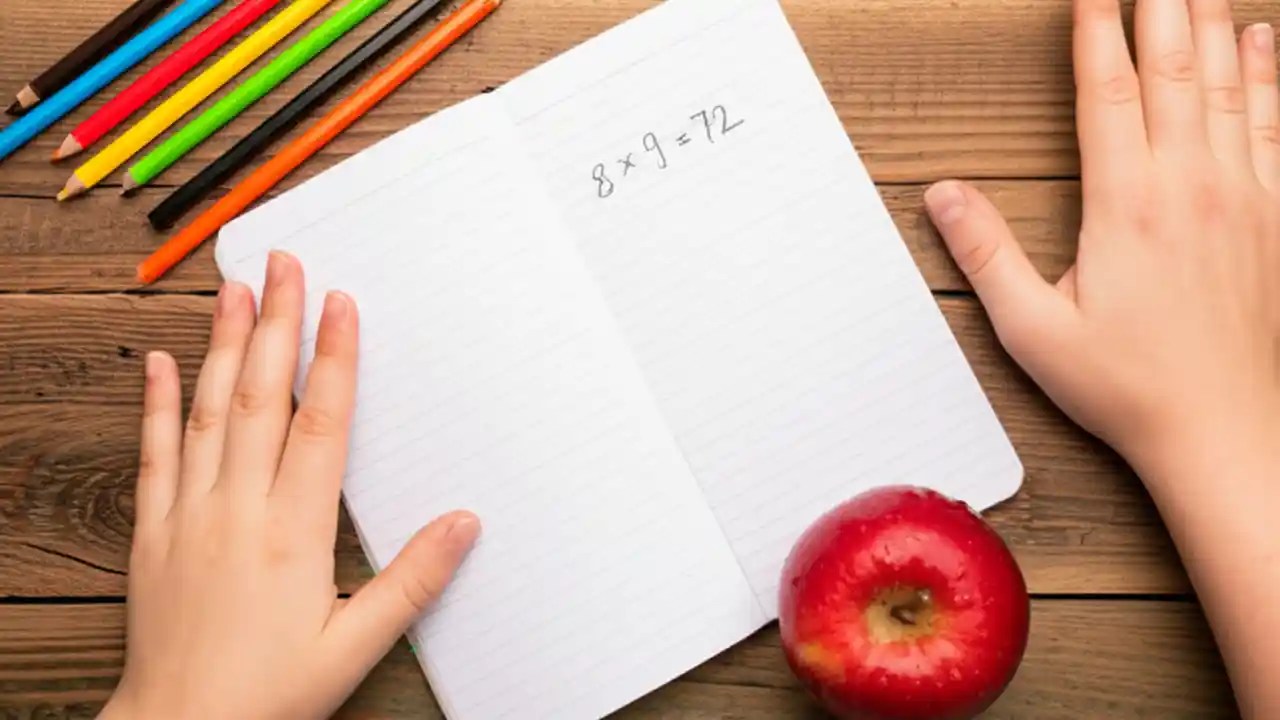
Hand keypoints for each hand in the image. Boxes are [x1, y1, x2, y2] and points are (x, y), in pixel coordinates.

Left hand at [103, 252, 479, 719]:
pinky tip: (157, 361)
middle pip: (261, 397)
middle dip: (277, 324)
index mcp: (295, 530)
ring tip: (232, 291)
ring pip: (206, 411)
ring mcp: (188, 514)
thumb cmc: (270, 694)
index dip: (332, 358)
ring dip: (220, 346)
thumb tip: (465, 525)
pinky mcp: (151, 533)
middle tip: (283, 265)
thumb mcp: (356, 646)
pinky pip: (152, 453)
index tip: (340, 304)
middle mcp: (238, 508)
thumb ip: (412, 581)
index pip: (319, 423)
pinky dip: (155, 403)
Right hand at [924, 0, 1277, 472]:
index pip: (1109, 94)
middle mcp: (1191, 187)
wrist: (1225, 431)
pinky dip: (1266, 76)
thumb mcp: (1034, 330)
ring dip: (1210, 24)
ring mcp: (1242, 197)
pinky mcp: (1275, 217)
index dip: (1097, 35)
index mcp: (1127, 207)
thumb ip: (985, 254)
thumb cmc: (1129, 387)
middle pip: (1174, 69)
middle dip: (1159, 6)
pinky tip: (1261, 40)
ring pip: (1227, 84)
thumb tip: (943, 195)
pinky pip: (1273, 124)